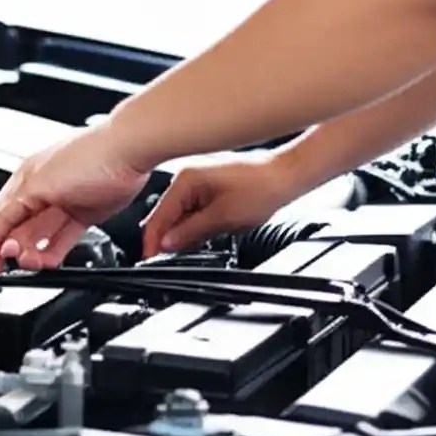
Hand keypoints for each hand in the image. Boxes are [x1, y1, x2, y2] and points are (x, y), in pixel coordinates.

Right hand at [0, 126, 149, 272]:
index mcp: (26, 180)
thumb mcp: (39, 182)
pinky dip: (53, 252)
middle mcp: (41, 191)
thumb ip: (16, 207)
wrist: (129, 150)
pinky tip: (49, 261)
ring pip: (39, 237)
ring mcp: (63, 203)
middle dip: (11, 249)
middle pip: (17, 229)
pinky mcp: (84, 214)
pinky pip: (62, 239)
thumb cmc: (88, 155)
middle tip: (11, 263)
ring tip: (33, 263)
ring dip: (32, 254)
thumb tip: (1, 230)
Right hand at [141, 153, 302, 257]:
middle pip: (165, 215)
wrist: (286, 175)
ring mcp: (195, 181)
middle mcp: (186, 177)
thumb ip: (190, 232)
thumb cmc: (261, 188)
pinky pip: (190, 210)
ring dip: (182, 232)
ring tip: (194, 246)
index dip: (152, 241)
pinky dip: (193, 224)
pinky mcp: (205, 186)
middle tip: (168, 260)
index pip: (158, 216)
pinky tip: (203, 234)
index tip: (149, 259)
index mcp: (185, 181)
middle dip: (167, 238)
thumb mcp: (223, 218)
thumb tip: (167, 244)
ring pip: (178, 214)